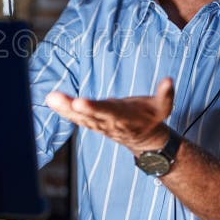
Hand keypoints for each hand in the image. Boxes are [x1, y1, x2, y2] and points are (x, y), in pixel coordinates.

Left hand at [45, 77, 174, 153]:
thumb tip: (169, 80)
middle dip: (70, 107)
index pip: (106, 112)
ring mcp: (99, 124)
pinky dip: (64, 110)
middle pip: (87, 115)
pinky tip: (51, 100)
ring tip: (50, 97)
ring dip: (63, 108)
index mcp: (123, 117)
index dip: (93, 107)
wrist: (145, 139)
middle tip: (55, 98)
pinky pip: (76, 117)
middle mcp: (108, 122)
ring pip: (79, 117)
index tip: (79, 102)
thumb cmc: (152, 117)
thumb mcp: (164, 107)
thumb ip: (166, 94)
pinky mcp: (93, 123)